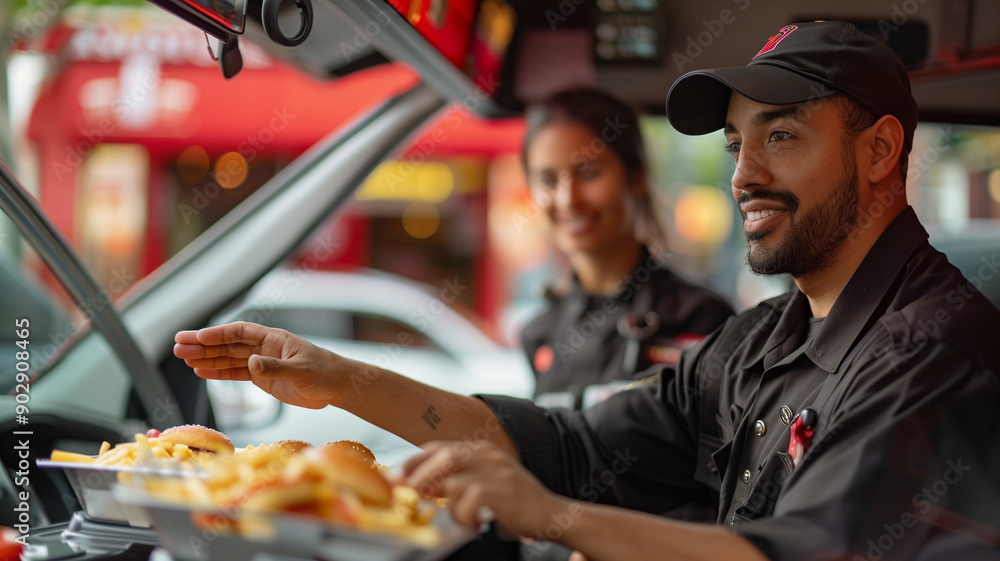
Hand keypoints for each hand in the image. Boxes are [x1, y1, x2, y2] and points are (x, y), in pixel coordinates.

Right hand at [174, 321, 345, 408]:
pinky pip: (235, 373)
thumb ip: (276, 368)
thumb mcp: (301, 371)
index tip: (196, 337)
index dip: (217, 334)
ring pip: (228, 358)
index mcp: (274, 339)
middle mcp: (264, 348)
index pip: (239, 333)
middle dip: (203, 345)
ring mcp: (262, 362)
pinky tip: (201, 372)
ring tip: (183, 358)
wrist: (337, 386)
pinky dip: (218, 373)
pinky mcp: (263, 378)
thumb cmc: (324, 373)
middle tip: (178, 346)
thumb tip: (252, 363)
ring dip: (206, 358)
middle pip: (228, 344)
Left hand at [403, 441, 571, 539]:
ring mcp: (497, 470)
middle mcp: (489, 454)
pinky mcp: (502, 490)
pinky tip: (476, 523)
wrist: (553, 515)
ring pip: (452, 481)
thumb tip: (417, 485)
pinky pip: (468, 501)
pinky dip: (465, 516)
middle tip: (410, 496)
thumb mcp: (484, 484)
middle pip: (442, 457)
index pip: (437, 447)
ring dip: (448, 506)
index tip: (397, 477)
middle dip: (420, 477)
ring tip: (462, 518)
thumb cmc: (515, 503)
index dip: (413, 462)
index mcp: (482, 449)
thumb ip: (455, 481)